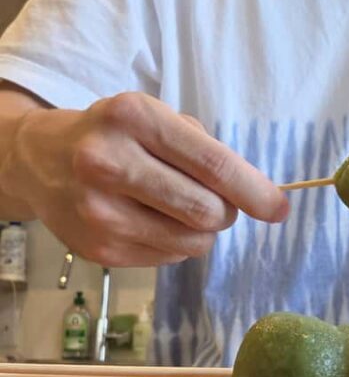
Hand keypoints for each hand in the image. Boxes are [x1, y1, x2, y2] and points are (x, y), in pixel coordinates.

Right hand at [0, 92, 287, 265]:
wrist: (40, 160)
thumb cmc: (117, 136)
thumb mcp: (158, 120)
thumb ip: (208, 151)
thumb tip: (261, 198)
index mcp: (133, 118)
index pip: (213, 164)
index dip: (255, 191)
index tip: (280, 209)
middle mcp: (109, 163)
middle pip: (207, 211)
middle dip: (226, 212)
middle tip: (216, 202)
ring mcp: (98, 211)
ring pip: (193, 242)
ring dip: (203, 231)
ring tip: (179, 209)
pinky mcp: (97, 249)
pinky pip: (170, 258)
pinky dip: (175, 244)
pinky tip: (150, 220)